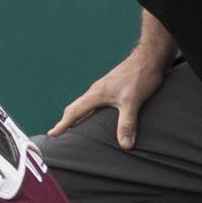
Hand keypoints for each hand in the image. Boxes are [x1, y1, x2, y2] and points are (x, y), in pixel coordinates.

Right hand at [48, 51, 166, 149]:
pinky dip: (90, 111)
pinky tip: (97, 116)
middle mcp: (96, 90)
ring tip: (76, 128)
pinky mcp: (112, 87)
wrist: (150, 57)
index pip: (74, 112)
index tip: (52, 134)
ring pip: (85, 104)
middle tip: (59, 134)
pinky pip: (95, 102)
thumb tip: (125, 145)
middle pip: (76, 107)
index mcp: (96, 94)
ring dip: (78, 116)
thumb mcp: (133, 102)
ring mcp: (104, 88)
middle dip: (66, 121)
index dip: (63, 125)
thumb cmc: (140, 76)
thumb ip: (127, 123)